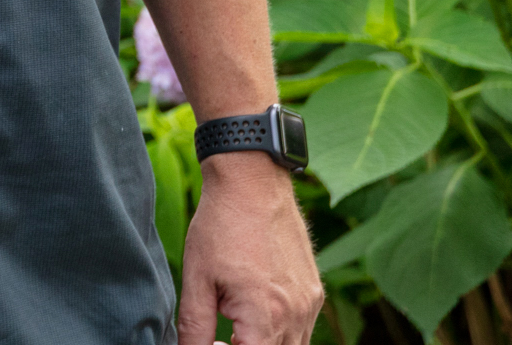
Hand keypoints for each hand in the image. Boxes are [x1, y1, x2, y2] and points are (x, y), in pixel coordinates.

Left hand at [177, 155, 322, 344]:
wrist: (253, 183)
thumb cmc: (221, 226)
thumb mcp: (197, 278)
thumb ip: (195, 326)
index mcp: (265, 317)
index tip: (211, 341)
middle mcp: (295, 316)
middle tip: (220, 334)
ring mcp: (310, 304)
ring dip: (264, 343)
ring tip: (235, 321)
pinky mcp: (315, 291)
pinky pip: (303, 328)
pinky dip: (280, 330)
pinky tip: (254, 307)